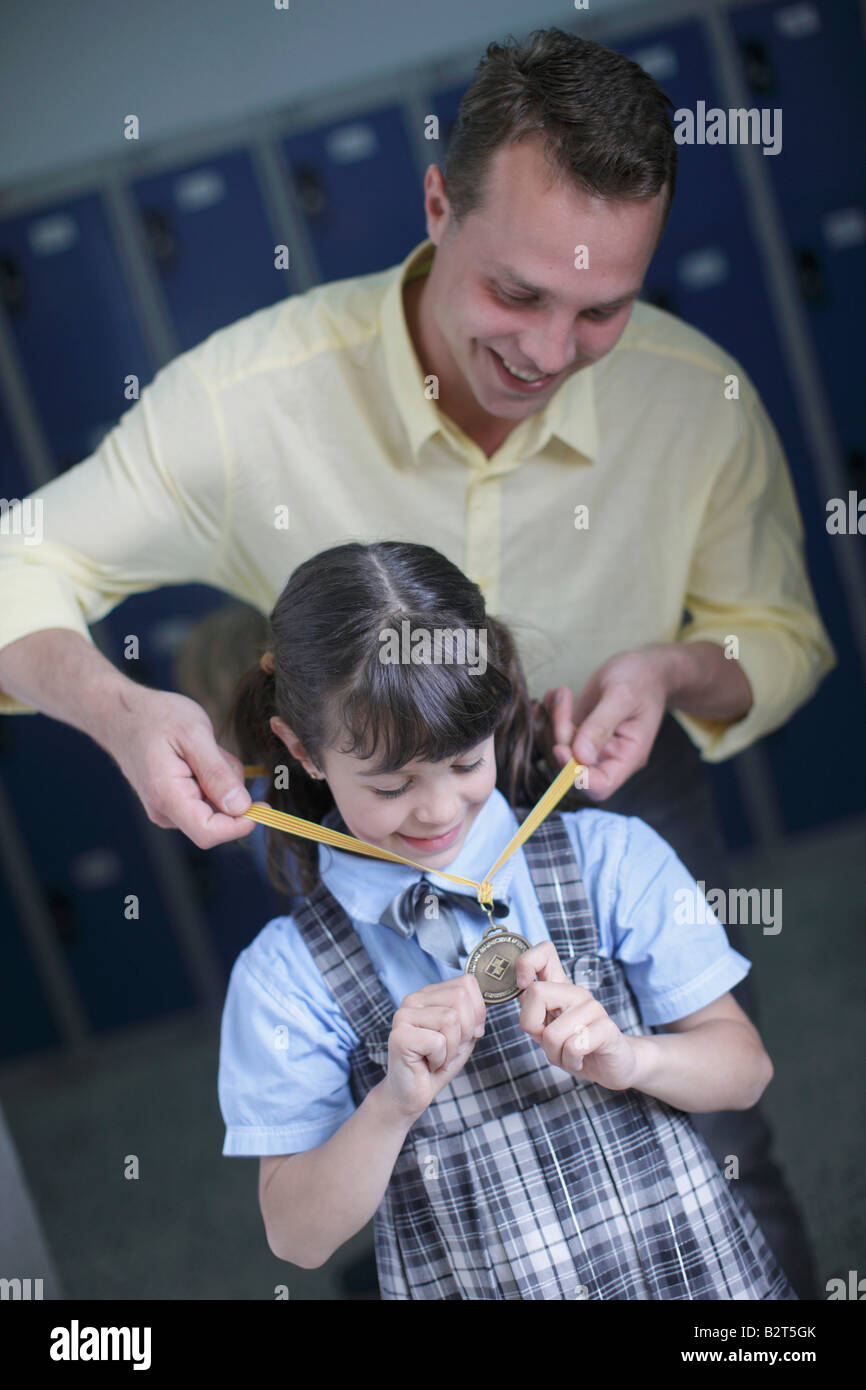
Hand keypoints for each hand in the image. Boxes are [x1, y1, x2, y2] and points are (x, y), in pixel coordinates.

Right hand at [104, 684, 255, 848]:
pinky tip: (197, 755)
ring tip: (203, 749)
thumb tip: (241, 807)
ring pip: (214, 807)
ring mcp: (167, 809)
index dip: (241, 825)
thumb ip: (217, 773)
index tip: (264, 804)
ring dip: (222, 781)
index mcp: (167, 796)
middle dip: (230, 791)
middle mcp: (165, 811)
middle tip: (218, 753)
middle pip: (216, 820)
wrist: (120, 713)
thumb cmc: (155, 717)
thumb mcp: (194, 734)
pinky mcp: (172, 802)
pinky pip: (205, 798)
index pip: (209, 833)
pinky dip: (212, 778)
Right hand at [382, 974, 486, 1119]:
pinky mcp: (400, 1036)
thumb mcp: (464, 1035)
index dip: (477, 1011)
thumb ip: (473, 1015)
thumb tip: (483, 1005)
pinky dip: (440, 1059)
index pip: (466, 983)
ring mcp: (403, 1015)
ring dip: (452, 1048)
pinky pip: (438, 1041)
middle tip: (450, 1049)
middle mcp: (414, 999)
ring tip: (438, 1057)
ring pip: (451, 1019)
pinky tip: (427, 1064)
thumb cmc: (438, 1063)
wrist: (412, 1093)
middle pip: (460, 997)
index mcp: (429, 994)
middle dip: (466, 1030)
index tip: (467, 1034)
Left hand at [516, 942, 637, 1089]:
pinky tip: (580, 1060)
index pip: (545, 952)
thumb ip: (533, 1010)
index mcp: (560, 987)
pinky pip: (573, 1047)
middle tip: (547, 1039)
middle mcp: (577, 992)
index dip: (526, 962)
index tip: (522, 985)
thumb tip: (519, 991)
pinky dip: (570, 1061)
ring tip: (568, 1054)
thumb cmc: (574, 1047)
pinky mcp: (607, 1028)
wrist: (610, 1066)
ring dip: (554, 1054)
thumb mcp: (546, 1029)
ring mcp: (594, 1008)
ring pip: (552, 1033)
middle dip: (532, 1026)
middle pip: (537, 991)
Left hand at [538, 646, 675, 798]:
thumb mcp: (623, 696)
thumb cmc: (641, 680)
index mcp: (626, 757)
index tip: (562, 747)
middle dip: (558, 738)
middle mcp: (606, 758)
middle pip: (569, 770)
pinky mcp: (576, 733)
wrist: (645, 669)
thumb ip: (601, 726)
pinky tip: (556, 695)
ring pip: (554, 751)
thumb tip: (579, 756)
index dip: (575, 776)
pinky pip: (551, 734)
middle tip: (562, 704)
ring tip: (562, 694)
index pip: (600, 787)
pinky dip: (547, 715)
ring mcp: (588, 747)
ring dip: (550, 723)